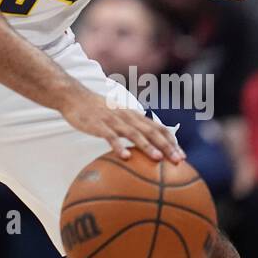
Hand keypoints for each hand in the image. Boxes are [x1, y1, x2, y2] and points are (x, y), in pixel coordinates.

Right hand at [59, 86, 184, 162]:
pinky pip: (110, 136)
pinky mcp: (99, 124)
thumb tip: (145, 147)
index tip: (182, 157)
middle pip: (151, 132)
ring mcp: (113, 120)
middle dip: (166, 147)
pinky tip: (124, 156)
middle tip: (178, 161)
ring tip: (157, 159)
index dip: (171, 142)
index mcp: (134, 116)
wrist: (75, 96)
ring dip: (147, 146)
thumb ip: (132, 128)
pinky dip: (118, 146)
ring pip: (134, 133)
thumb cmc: (98, 110)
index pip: (159, 128)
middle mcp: (127, 116)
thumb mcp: (118, 116)